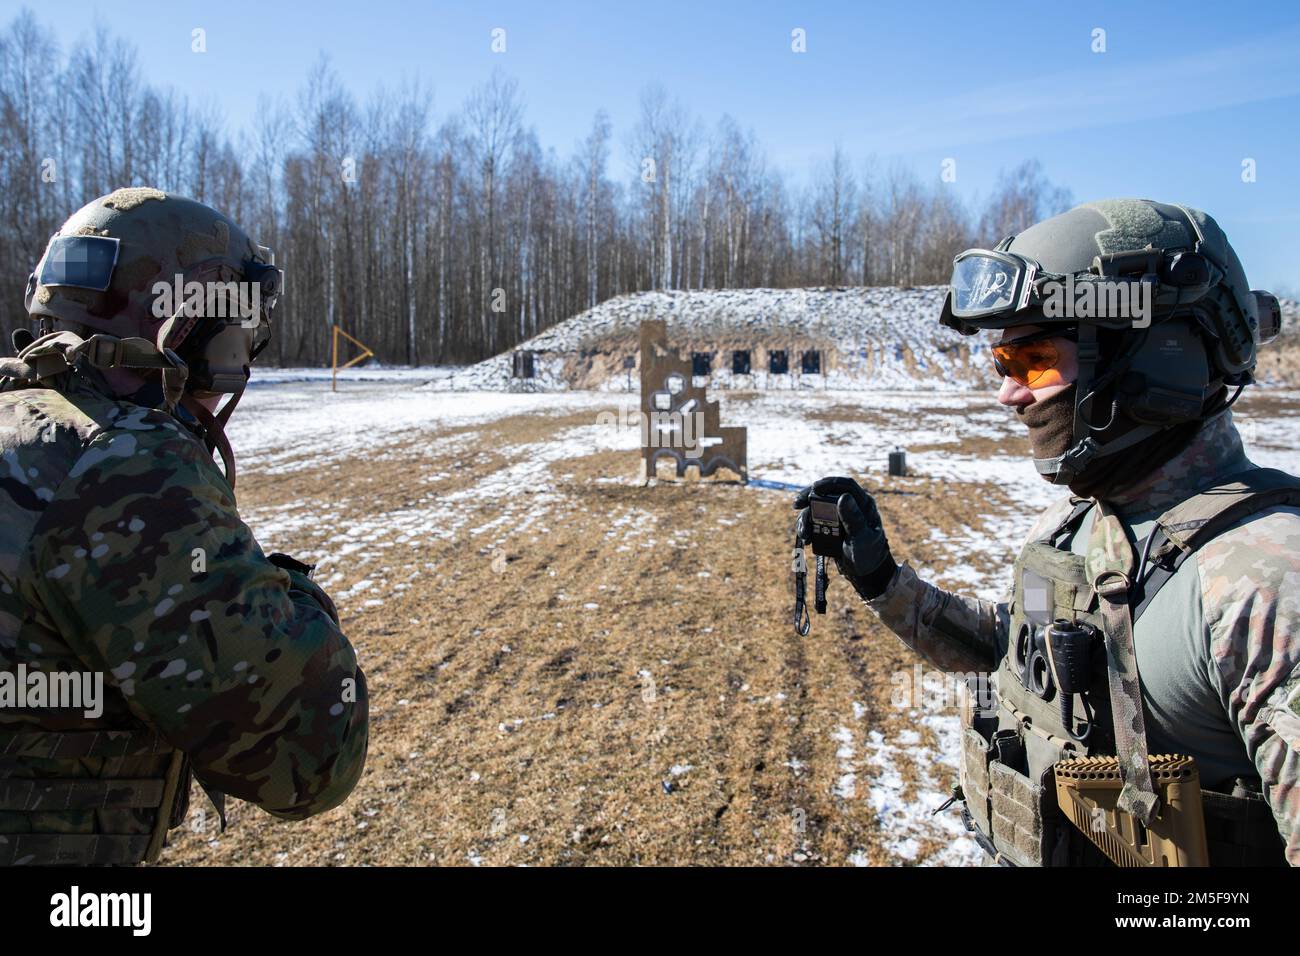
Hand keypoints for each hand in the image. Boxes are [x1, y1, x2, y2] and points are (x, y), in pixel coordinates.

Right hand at [793, 476, 896, 598]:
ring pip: (816, 508)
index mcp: (863, 504)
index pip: (846, 486)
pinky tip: (806, 539)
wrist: (865, 573)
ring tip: (804, 534)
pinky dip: (806, 528)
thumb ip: (853, 518)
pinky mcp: (828, 527)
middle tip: (796, 504)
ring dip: (805, 518)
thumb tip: (843, 496)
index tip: (814, 488)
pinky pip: (813, 522)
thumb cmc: (869, 554)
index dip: (829, 483)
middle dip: (809, 498)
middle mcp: (849, 506)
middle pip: (825, 494)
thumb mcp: (862, 537)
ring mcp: (837, 516)